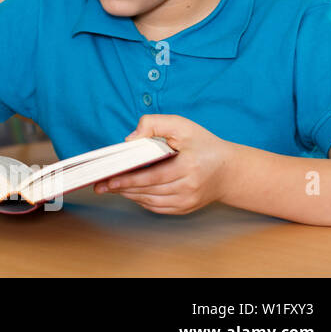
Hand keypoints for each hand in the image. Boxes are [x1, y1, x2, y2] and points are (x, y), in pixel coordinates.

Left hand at [94, 115, 233, 214]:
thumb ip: (154, 124)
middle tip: (101, 185)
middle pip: (149, 190)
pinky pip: (158, 207)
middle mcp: (190, 187)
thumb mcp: (181, 125)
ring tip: (111, 187)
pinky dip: (141, 200)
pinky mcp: (186, 208)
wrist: (229, 170)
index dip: (129, 179)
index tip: (109, 179)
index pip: (153, 176)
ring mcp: (188, 201)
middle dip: (122, 188)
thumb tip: (130, 140)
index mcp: (190, 166)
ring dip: (129, 195)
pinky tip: (130, 192)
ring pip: (151, 201)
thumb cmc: (202, 144)